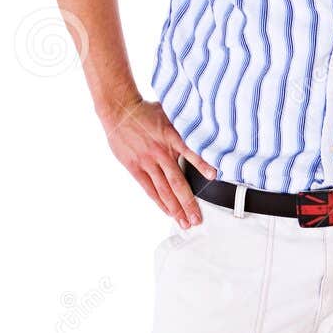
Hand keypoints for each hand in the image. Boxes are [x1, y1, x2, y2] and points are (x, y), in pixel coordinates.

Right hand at [103, 98, 216, 225]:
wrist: (119, 110)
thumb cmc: (147, 111)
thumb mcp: (170, 113)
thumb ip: (186, 126)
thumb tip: (207, 130)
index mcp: (172, 137)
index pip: (190, 153)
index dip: (202, 164)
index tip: (213, 176)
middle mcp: (160, 152)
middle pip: (177, 182)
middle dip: (188, 203)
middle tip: (198, 219)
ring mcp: (147, 161)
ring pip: (163, 190)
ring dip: (175, 208)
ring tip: (185, 222)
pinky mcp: (134, 167)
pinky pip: (149, 189)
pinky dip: (159, 201)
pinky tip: (168, 211)